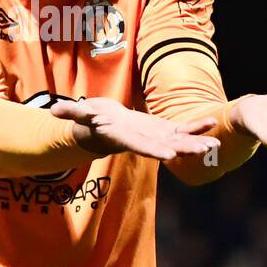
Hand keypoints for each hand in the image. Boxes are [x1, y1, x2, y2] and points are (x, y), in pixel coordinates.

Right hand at [50, 97, 219, 161]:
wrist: (105, 125)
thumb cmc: (92, 119)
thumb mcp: (82, 113)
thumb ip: (72, 112)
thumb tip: (52, 111)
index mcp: (127, 138)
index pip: (142, 146)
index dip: (156, 150)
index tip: (170, 156)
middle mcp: (144, 141)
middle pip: (166, 147)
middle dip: (184, 149)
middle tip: (204, 151)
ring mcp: (155, 137)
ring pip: (179, 141)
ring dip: (196, 142)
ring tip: (215, 144)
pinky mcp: (163, 129)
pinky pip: (183, 128)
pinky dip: (196, 127)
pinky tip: (212, 123)